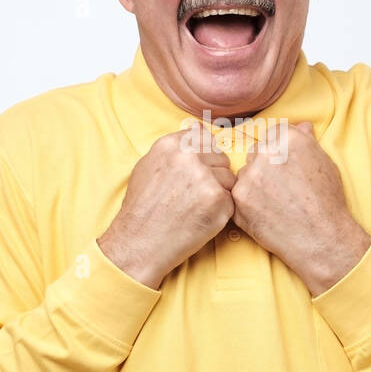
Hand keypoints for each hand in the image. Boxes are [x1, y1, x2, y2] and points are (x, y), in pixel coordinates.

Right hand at [98, 129, 234, 288]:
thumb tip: (198, 128)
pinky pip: (231, 200)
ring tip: (195, 208)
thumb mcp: (148, 166)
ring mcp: (205, 177)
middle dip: (213, 175)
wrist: (139, 243)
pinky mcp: (218, 200)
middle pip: (220, 157)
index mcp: (171, 144)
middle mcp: (188, 156)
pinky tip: (200, 219)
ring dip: (219, 193)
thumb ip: (175, 147)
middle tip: (193, 196)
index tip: (194, 173)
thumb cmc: (142, 208)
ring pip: (229, 178)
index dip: (203, 157)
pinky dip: (221, 212)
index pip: (204, 138)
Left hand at [231, 122, 370, 295]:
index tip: (285, 167)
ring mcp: (249, 175)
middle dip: (265, 167)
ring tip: (276, 203)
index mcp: (288, 138)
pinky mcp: (238, 198)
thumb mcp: (325, 163)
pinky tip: (266, 213)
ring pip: (245, 174)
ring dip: (255, 185)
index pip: (272, 134)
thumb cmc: (327, 201)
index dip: (279, 152)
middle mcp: (266, 152)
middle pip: (256, 153)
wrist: (321, 237)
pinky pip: (237, 195)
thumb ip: (308, 141)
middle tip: (282, 188)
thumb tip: (302, 125)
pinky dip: (247, 204)